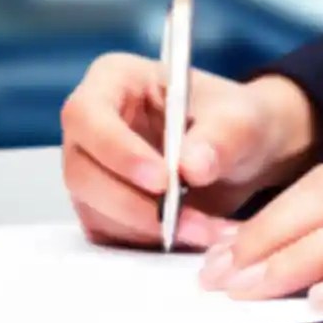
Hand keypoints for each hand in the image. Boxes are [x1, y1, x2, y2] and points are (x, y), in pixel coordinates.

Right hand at [60, 53, 322, 247]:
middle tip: (185, 220)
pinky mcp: (100, 207)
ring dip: (146, 228)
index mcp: (112, 81)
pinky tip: (187, 236)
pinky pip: (107, 233)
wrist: (240, 155)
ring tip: (202, 231)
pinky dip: (146, 241)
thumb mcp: (240, 119)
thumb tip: (191, 167)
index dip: (117, 151)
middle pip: (81, 171)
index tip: (163, 180)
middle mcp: (90, 126)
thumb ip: (219, 138)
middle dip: (133, 204)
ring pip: (93, 208)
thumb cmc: (233, 120)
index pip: (87, 115)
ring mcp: (90, 170)